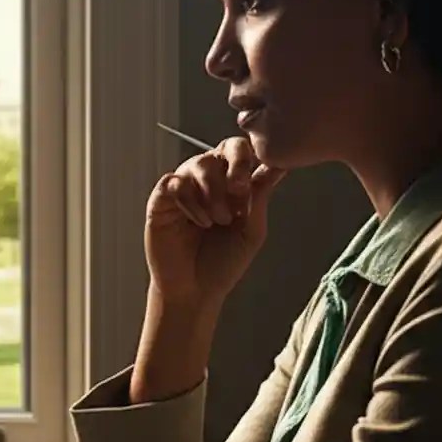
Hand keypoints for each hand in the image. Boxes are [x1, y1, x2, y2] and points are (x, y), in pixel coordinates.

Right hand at [144, 137, 287, 302]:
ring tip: (217, 221)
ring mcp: (183, 188)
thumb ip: (260, 195)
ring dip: (213, 192)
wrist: (196, 291)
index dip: (249, 158)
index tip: (254, 182)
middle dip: (234, 168)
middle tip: (239, 193)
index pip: (241, 151)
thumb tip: (280, 164)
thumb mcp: (252, 230)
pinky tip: (198, 221)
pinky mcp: (160, 200)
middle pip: (221, 149)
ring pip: (197, 163)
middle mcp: (208, 180)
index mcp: (231, 183)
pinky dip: (190, 201)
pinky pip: (174, 182)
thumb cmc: (223, 263)